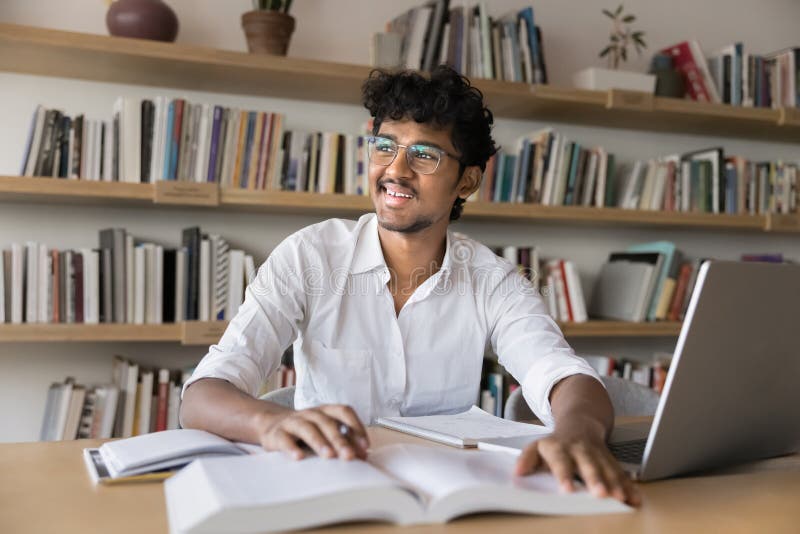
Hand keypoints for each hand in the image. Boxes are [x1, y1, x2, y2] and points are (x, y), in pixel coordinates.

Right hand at [255, 404, 369, 460]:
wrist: (273, 426)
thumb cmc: (306, 432)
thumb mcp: (325, 433)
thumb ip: (344, 441)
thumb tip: (363, 456)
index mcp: (326, 411)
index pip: (344, 412)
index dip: (356, 427)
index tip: (365, 446)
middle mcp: (311, 413)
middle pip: (327, 423)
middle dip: (340, 440)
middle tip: (349, 456)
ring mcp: (293, 422)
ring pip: (307, 428)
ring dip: (319, 442)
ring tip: (329, 456)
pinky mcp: (278, 433)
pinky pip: (285, 439)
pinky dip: (292, 448)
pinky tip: (299, 458)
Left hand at [515, 420, 640, 506]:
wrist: (579, 424)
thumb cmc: (556, 444)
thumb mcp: (537, 447)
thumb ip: (527, 458)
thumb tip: (518, 471)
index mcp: (559, 448)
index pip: (560, 462)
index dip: (564, 475)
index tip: (568, 490)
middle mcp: (580, 450)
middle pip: (588, 465)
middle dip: (595, 479)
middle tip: (601, 494)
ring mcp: (597, 454)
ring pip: (608, 468)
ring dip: (616, 483)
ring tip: (622, 498)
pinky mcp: (611, 460)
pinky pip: (621, 473)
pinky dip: (629, 486)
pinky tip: (635, 499)